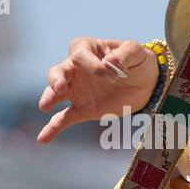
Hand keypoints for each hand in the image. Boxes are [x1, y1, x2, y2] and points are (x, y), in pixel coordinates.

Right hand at [37, 38, 158, 143]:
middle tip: (60, 88)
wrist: (147, 84)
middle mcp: (77, 69)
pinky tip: (43, 138)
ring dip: (49, 97)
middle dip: (56, 79)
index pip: (80, 54)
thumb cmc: (138, 62)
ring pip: (55, 92)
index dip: (93, 65)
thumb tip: (109, 62)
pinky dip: (52, 128)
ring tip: (45, 106)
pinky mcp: (82, 110)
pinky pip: (63, 119)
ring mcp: (76, 90)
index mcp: (88, 49)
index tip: (114, 75)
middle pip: (58, 71)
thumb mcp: (136, 51)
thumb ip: (125, 53)